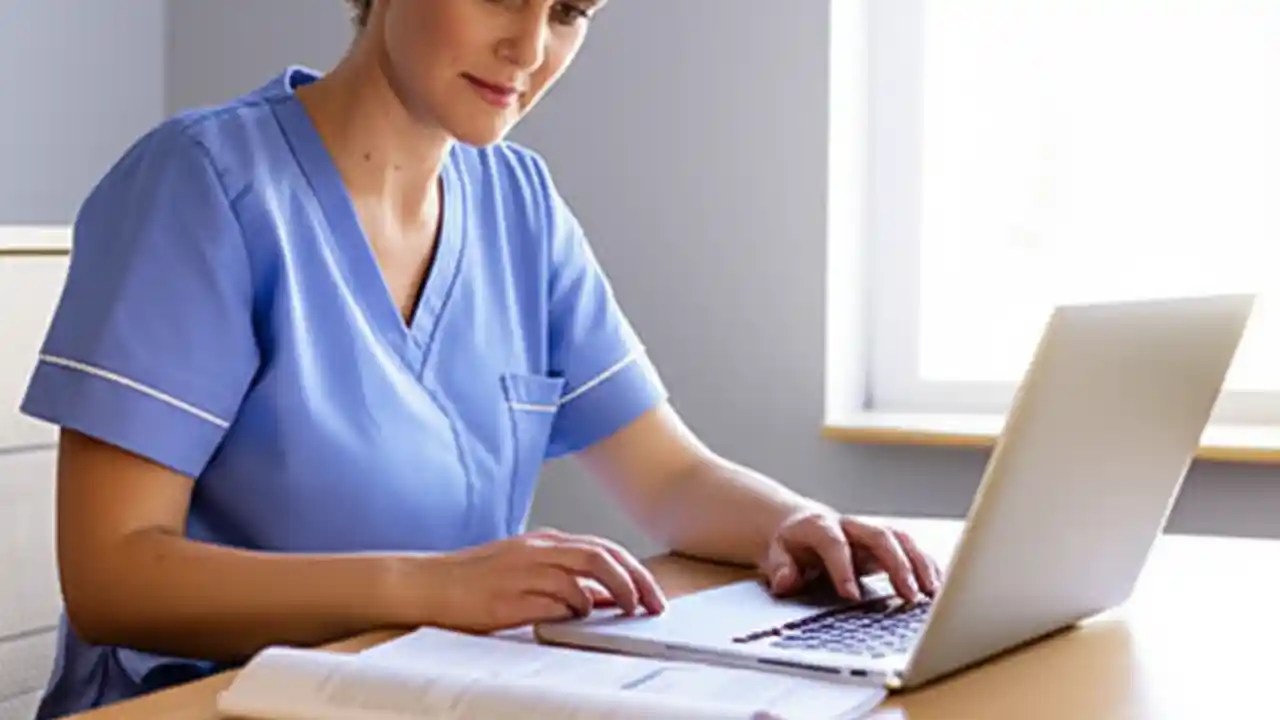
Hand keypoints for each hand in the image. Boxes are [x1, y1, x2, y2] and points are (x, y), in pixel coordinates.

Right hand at [420, 528, 667, 632]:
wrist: (429, 584)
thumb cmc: (476, 580)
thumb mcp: (526, 569)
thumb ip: (564, 578)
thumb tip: (604, 597)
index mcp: (546, 541)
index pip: (604, 548)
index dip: (634, 570)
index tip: (652, 593)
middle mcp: (540, 550)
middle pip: (603, 556)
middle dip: (636, 580)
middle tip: (653, 605)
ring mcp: (526, 570)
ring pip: (586, 571)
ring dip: (614, 592)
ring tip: (627, 612)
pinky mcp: (511, 594)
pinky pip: (556, 599)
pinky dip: (576, 608)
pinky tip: (578, 618)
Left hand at [760, 510, 941, 602]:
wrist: (799, 526)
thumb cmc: (789, 544)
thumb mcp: (775, 555)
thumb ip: (780, 568)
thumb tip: (786, 582)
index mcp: (820, 526)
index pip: (835, 543)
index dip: (843, 568)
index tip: (852, 596)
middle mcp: (850, 525)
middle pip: (879, 536)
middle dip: (897, 565)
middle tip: (908, 595)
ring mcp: (870, 533)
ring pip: (901, 540)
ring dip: (919, 565)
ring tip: (932, 594)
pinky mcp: (885, 545)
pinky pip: (911, 550)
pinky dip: (926, 567)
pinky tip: (936, 589)